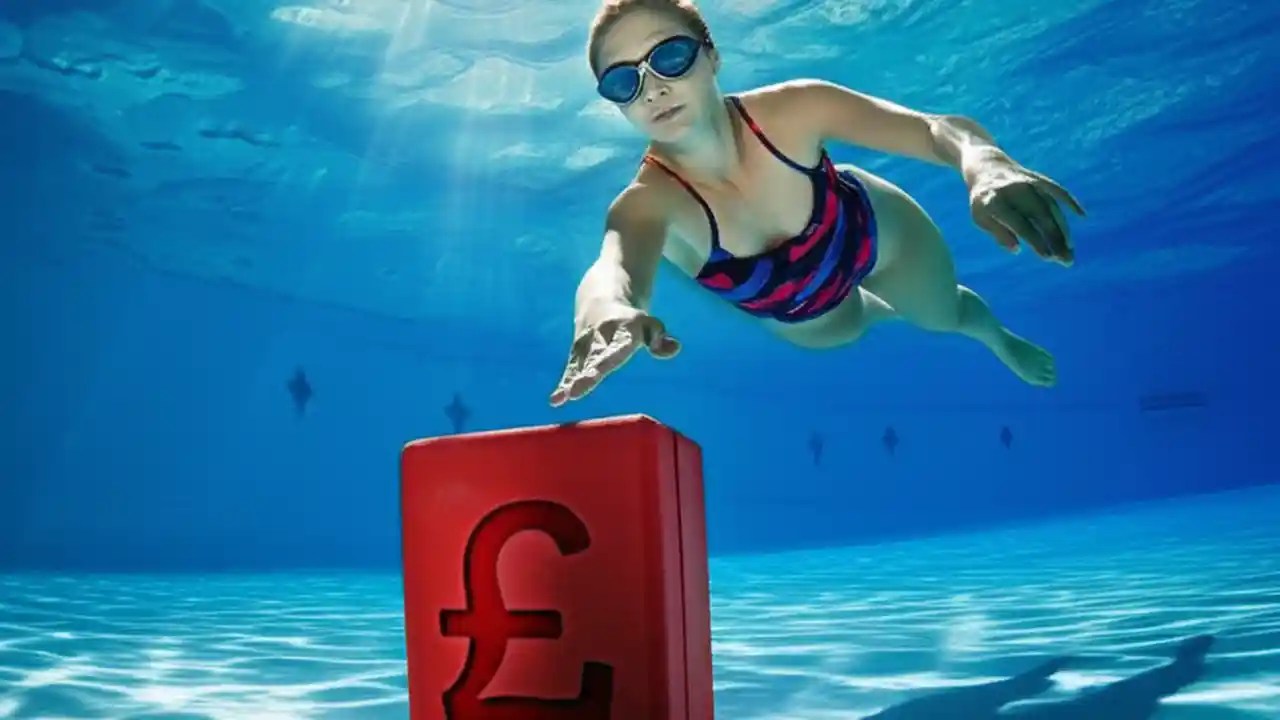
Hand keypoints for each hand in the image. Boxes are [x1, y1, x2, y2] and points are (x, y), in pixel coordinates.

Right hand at [549, 307, 679, 406]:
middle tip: (577, 390)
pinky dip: (564, 382)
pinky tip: (555, 400)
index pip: (619, 344)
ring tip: (563, 397)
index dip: (610, 357)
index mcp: (623, 327)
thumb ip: (659, 338)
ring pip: (580, 362)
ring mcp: (587, 341)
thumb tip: (675, 347)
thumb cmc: (631, 319)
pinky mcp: (576, 349)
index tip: (599, 371)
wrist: (600, 293)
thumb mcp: (650, 324)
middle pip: (595, 356)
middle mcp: (602, 334)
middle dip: (588, 373)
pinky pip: (571, 368)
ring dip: (572, 380)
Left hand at [966, 153, 1085, 264]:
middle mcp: (1014, 191)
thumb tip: (1017, 249)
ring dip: (1063, 229)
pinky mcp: (1039, 179)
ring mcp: (1029, 183)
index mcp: (996, 202)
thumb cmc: (983, 200)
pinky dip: (1070, 202)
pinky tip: (1082, 216)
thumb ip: (998, 233)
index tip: (1048, 258)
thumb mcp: (980, 218)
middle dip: (1055, 239)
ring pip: (1051, 207)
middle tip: (1067, 260)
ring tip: (1070, 249)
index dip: (1035, 241)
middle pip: (1040, 217)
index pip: (1020, 225)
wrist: (987, 166)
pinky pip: (1057, 190)